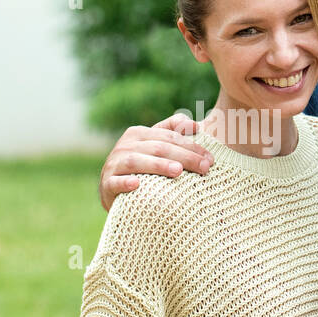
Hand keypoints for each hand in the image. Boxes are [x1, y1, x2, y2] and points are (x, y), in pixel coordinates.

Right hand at [98, 113, 214, 209]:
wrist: (112, 191)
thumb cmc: (141, 168)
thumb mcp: (155, 146)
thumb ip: (173, 131)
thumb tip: (195, 124)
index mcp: (138, 134)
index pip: (169, 137)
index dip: (191, 146)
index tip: (211, 159)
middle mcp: (125, 146)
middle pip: (158, 148)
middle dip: (184, 157)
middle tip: (204, 168)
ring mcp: (114, 164)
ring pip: (137, 162)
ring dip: (158, 166)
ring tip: (178, 171)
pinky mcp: (106, 184)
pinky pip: (115, 182)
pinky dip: (125, 182)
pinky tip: (137, 184)